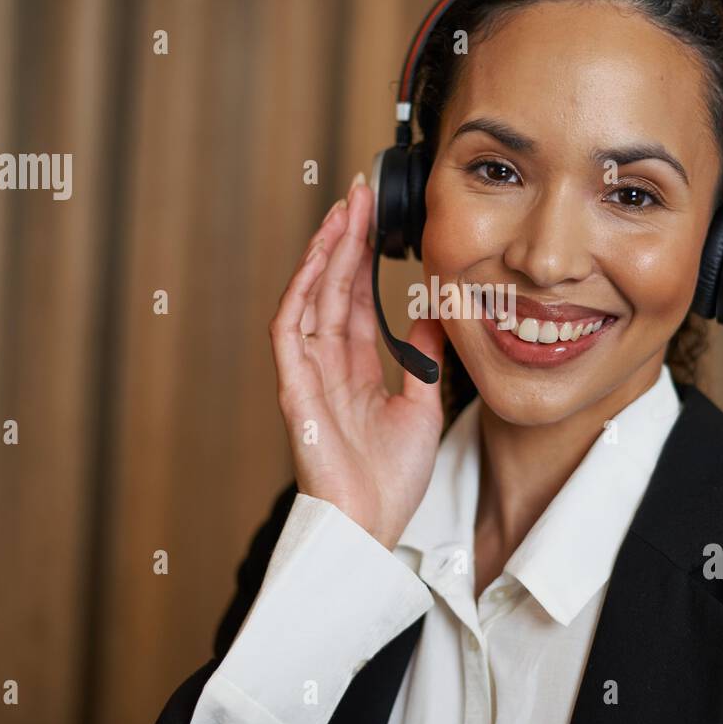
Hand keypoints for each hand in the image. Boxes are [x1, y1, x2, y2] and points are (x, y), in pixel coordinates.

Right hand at [269, 172, 446, 549]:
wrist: (372, 527)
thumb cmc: (389, 481)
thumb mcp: (423, 406)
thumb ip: (425, 358)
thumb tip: (433, 313)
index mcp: (355, 370)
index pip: (354, 300)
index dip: (362, 258)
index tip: (374, 219)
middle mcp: (328, 366)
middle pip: (331, 289)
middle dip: (344, 241)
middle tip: (358, 196)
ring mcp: (308, 376)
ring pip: (309, 299)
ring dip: (323, 254)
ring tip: (341, 213)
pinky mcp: (295, 391)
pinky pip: (289, 332)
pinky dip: (301, 293)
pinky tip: (318, 260)